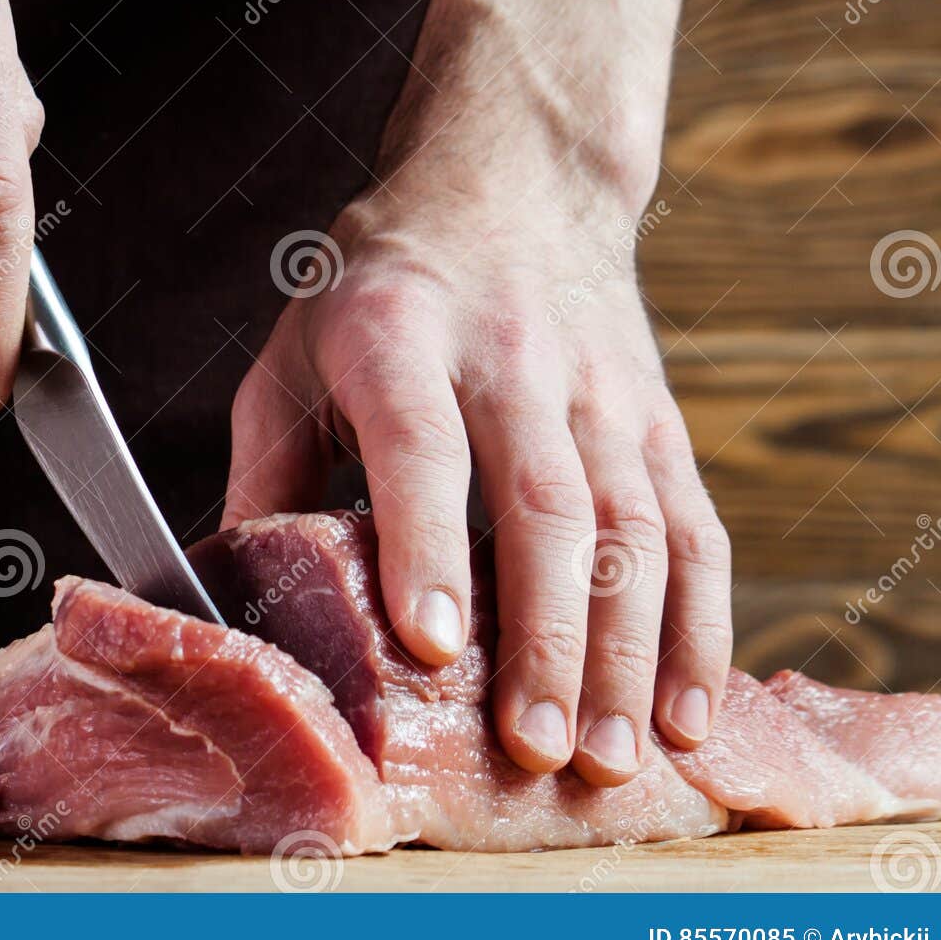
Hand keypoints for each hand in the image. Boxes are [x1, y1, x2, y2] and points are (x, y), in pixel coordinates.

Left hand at [223, 0, 724, 785]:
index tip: (428, 643)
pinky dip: (701, 624)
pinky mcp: (658, 420)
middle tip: (531, 747)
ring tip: (611, 757)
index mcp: (400, 336)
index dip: (426, 542)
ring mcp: (600, 392)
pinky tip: (687, 710)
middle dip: (545, 637)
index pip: (420, 443)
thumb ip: (267, 466)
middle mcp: (512, 361)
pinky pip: (694, 527)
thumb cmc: (382, 284)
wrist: (515, 182)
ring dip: (629, 651)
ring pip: (632, 528)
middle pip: (546, 505)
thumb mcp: (296, 347)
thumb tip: (239, 596)